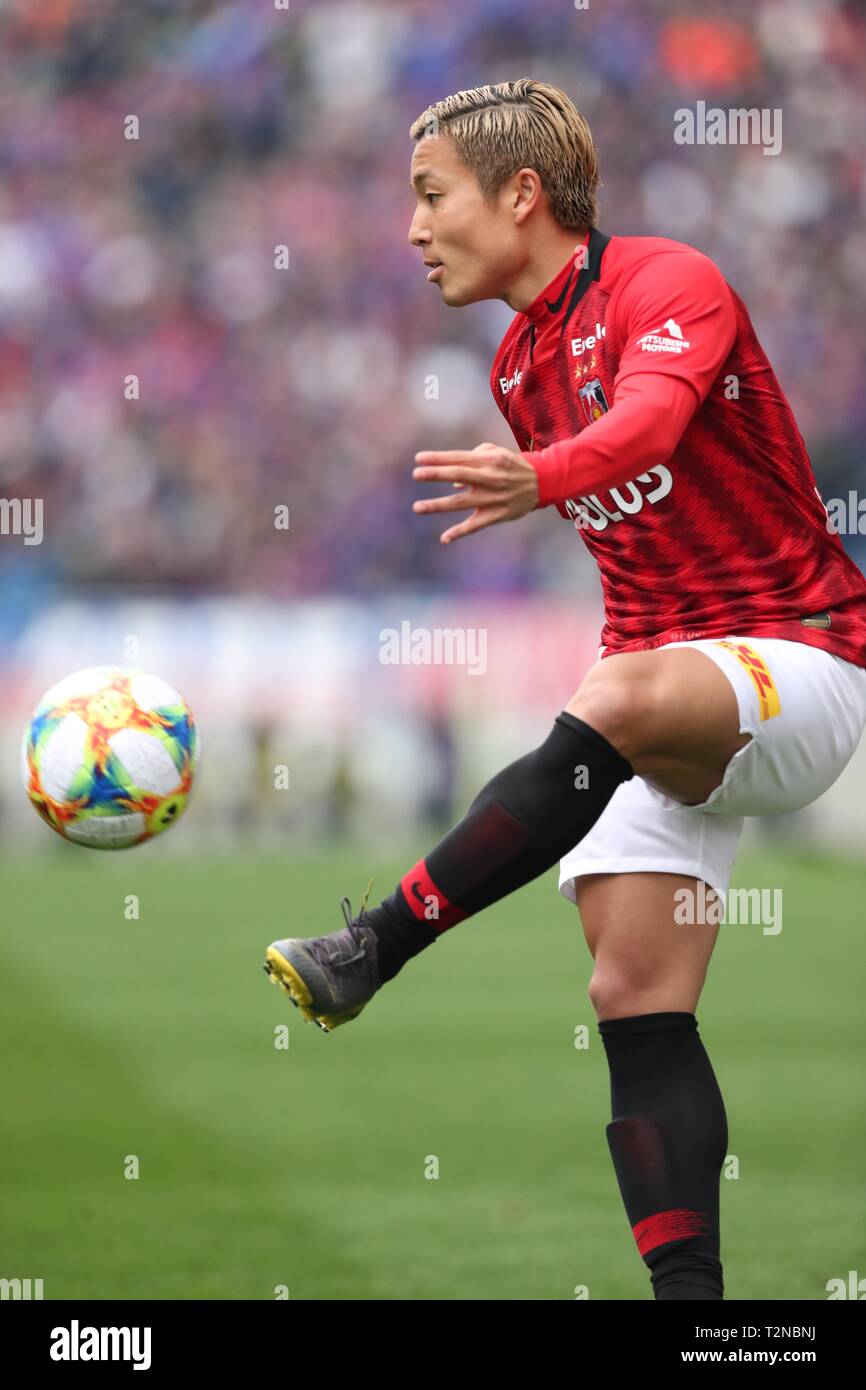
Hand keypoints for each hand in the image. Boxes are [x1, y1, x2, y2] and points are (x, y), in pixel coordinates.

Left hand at [412, 442, 538, 543]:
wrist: (543, 482)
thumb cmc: (512, 465)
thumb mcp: (496, 453)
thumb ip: (473, 458)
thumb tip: (453, 480)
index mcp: (489, 461)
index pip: (458, 458)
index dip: (438, 458)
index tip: (418, 459)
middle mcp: (490, 479)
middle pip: (459, 475)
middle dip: (436, 475)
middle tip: (416, 474)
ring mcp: (493, 499)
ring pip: (461, 503)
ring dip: (438, 505)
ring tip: (417, 507)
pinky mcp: (497, 515)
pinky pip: (476, 526)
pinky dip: (460, 532)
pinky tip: (444, 539)